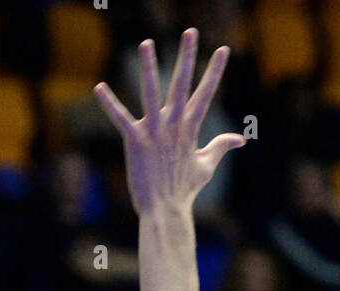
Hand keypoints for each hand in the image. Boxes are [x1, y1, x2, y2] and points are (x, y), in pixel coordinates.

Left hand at [94, 27, 244, 216]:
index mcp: (190, 128)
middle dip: (186, 57)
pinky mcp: (136, 142)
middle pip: (181, 85)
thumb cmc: (185, 190)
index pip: (205, 94)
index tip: (223, 50)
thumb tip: (241, 139)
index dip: (214, 71)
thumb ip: (221, 147)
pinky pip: (121, 118)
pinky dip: (110, 104)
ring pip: (151, 93)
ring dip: (148, 68)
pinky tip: (99, 87)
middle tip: (190, 31)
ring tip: (146, 43)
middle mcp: (174, 126)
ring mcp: (154, 133)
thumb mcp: (206, 166)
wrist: (166, 210)